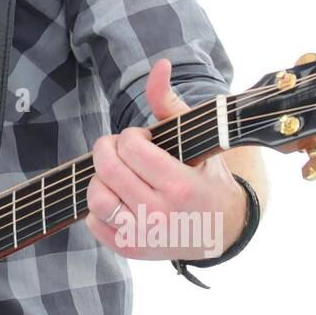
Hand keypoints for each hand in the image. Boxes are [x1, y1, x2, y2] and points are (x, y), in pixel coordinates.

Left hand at [85, 57, 246, 261]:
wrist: (222, 229)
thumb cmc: (205, 175)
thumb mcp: (195, 137)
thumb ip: (169, 101)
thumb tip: (158, 65)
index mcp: (179, 186)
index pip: (131, 147)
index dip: (132, 136)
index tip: (144, 140)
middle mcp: (160, 214)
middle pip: (108, 168)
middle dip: (109, 149)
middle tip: (122, 148)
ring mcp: (143, 236)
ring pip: (96, 196)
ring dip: (101, 177)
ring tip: (118, 173)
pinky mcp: (130, 250)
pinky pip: (93, 222)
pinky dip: (98, 206)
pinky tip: (118, 196)